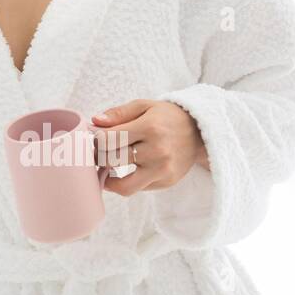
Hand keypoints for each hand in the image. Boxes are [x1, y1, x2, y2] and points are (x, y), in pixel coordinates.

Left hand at [90, 99, 206, 194]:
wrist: (200, 132)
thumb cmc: (167, 117)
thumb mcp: (144, 106)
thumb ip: (118, 113)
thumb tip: (94, 121)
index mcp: (149, 128)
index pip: (108, 139)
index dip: (94, 140)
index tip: (93, 138)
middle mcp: (157, 151)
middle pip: (112, 161)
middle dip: (98, 157)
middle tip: (95, 152)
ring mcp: (163, 170)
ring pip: (123, 185)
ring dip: (108, 179)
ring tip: (105, 169)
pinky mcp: (167, 182)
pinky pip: (137, 189)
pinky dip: (126, 182)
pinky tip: (123, 171)